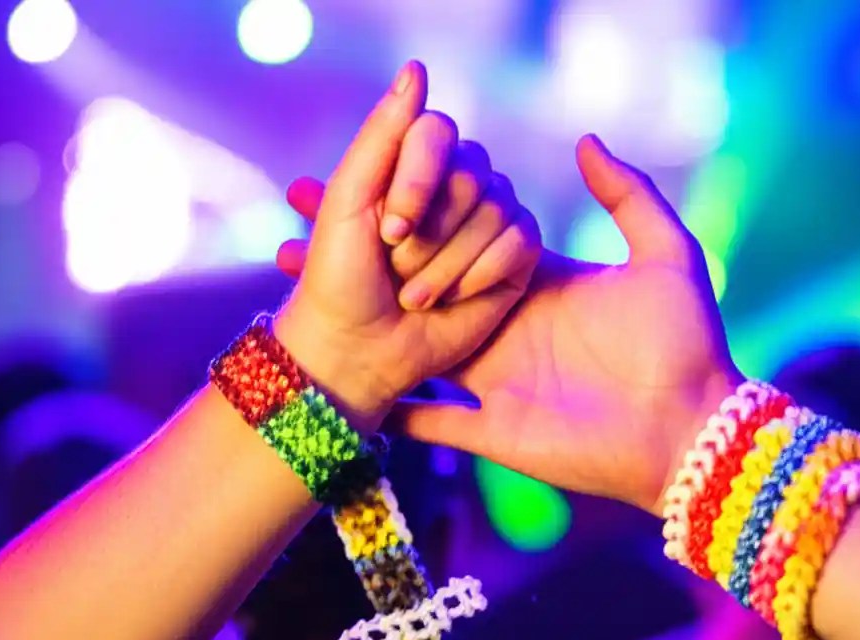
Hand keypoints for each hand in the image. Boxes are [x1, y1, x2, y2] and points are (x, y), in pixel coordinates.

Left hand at [274, 62, 540, 432]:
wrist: (358, 350)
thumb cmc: (339, 278)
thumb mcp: (348, 201)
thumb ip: (381, 135)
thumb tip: (418, 69)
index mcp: (410, 163)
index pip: (437, 133)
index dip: (417, 181)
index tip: (388, 230)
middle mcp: (455, 185)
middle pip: (473, 175)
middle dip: (430, 233)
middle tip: (396, 266)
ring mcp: (488, 221)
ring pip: (497, 212)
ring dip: (448, 265)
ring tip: (415, 296)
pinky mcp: (514, 261)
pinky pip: (521, 244)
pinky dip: (480, 277)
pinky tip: (451, 300)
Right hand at [279, 135, 740, 513]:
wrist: (691, 428)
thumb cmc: (684, 341)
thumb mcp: (667, 255)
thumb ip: (626, 196)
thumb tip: (583, 140)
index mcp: (534, 278)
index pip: (461, 234)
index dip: (414, 210)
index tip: (363, 180)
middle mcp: (504, 323)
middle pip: (419, 282)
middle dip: (364, 259)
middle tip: (295, 230)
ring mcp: (494, 378)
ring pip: (411, 343)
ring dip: (360, 321)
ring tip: (302, 294)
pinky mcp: (492, 429)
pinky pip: (430, 417)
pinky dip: (391, 405)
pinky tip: (340, 382)